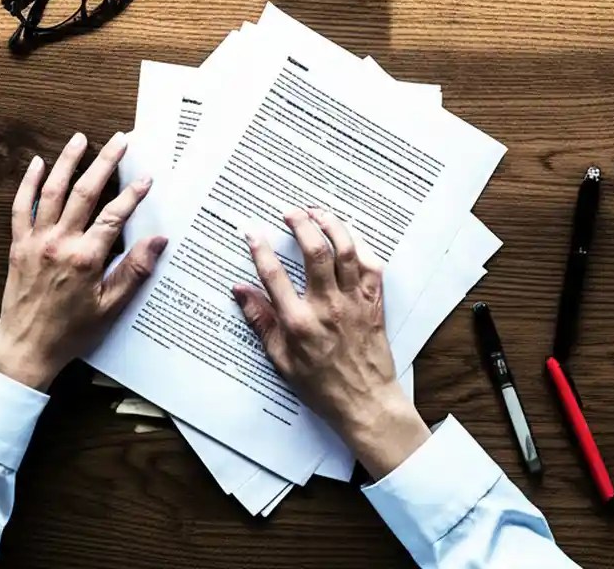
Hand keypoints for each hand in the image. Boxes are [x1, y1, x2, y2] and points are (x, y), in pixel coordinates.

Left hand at [0, 132, 166, 390]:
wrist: (25, 347)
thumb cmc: (70, 332)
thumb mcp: (111, 307)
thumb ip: (134, 271)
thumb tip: (158, 241)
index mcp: (85, 259)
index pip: (114, 215)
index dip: (132, 194)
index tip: (146, 178)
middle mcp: (59, 243)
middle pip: (84, 192)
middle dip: (104, 163)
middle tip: (120, 140)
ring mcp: (35, 241)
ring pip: (52, 191)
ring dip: (67, 162)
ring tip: (80, 139)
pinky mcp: (18, 245)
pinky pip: (21, 207)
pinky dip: (29, 183)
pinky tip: (37, 164)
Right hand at [232, 208, 429, 479]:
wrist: (366, 402)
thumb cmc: (321, 386)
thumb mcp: (281, 360)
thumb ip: (261, 321)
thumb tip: (240, 291)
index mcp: (300, 323)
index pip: (274, 275)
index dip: (260, 249)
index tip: (251, 231)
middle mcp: (328, 307)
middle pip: (315, 251)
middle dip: (301, 223)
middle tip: (290, 212)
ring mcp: (354, 302)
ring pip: (346, 251)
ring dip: (331, 225)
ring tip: (317, 212)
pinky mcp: (374, 303)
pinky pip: (371, 265)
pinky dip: (360, 246)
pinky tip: (348, 238)